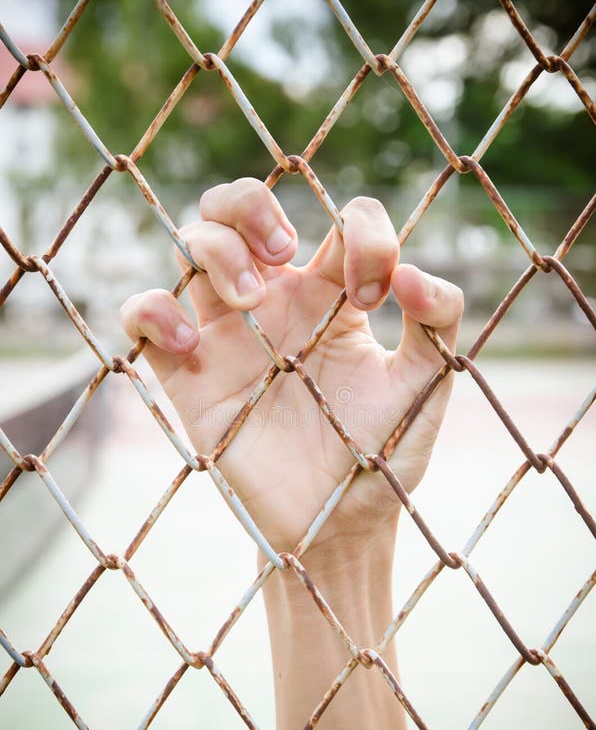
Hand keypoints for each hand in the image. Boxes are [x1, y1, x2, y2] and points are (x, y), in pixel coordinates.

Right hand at [120, 178, 462, 559]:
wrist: (334, 524)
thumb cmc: (380, 457)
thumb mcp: (424, 388)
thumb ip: (438, 322)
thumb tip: (411, 274)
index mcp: (334, 295)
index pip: (340, 220)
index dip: (362, 234)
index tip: (372, 295)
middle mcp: (276, 302)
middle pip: (237, 207)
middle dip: (250, 205)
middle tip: (281, 252)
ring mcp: (227, 333)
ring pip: (192, 246)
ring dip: (215, 253)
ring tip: (246, 303)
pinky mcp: (186, 374)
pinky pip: (144, 314)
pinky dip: (153, 311)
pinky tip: (191, 346)